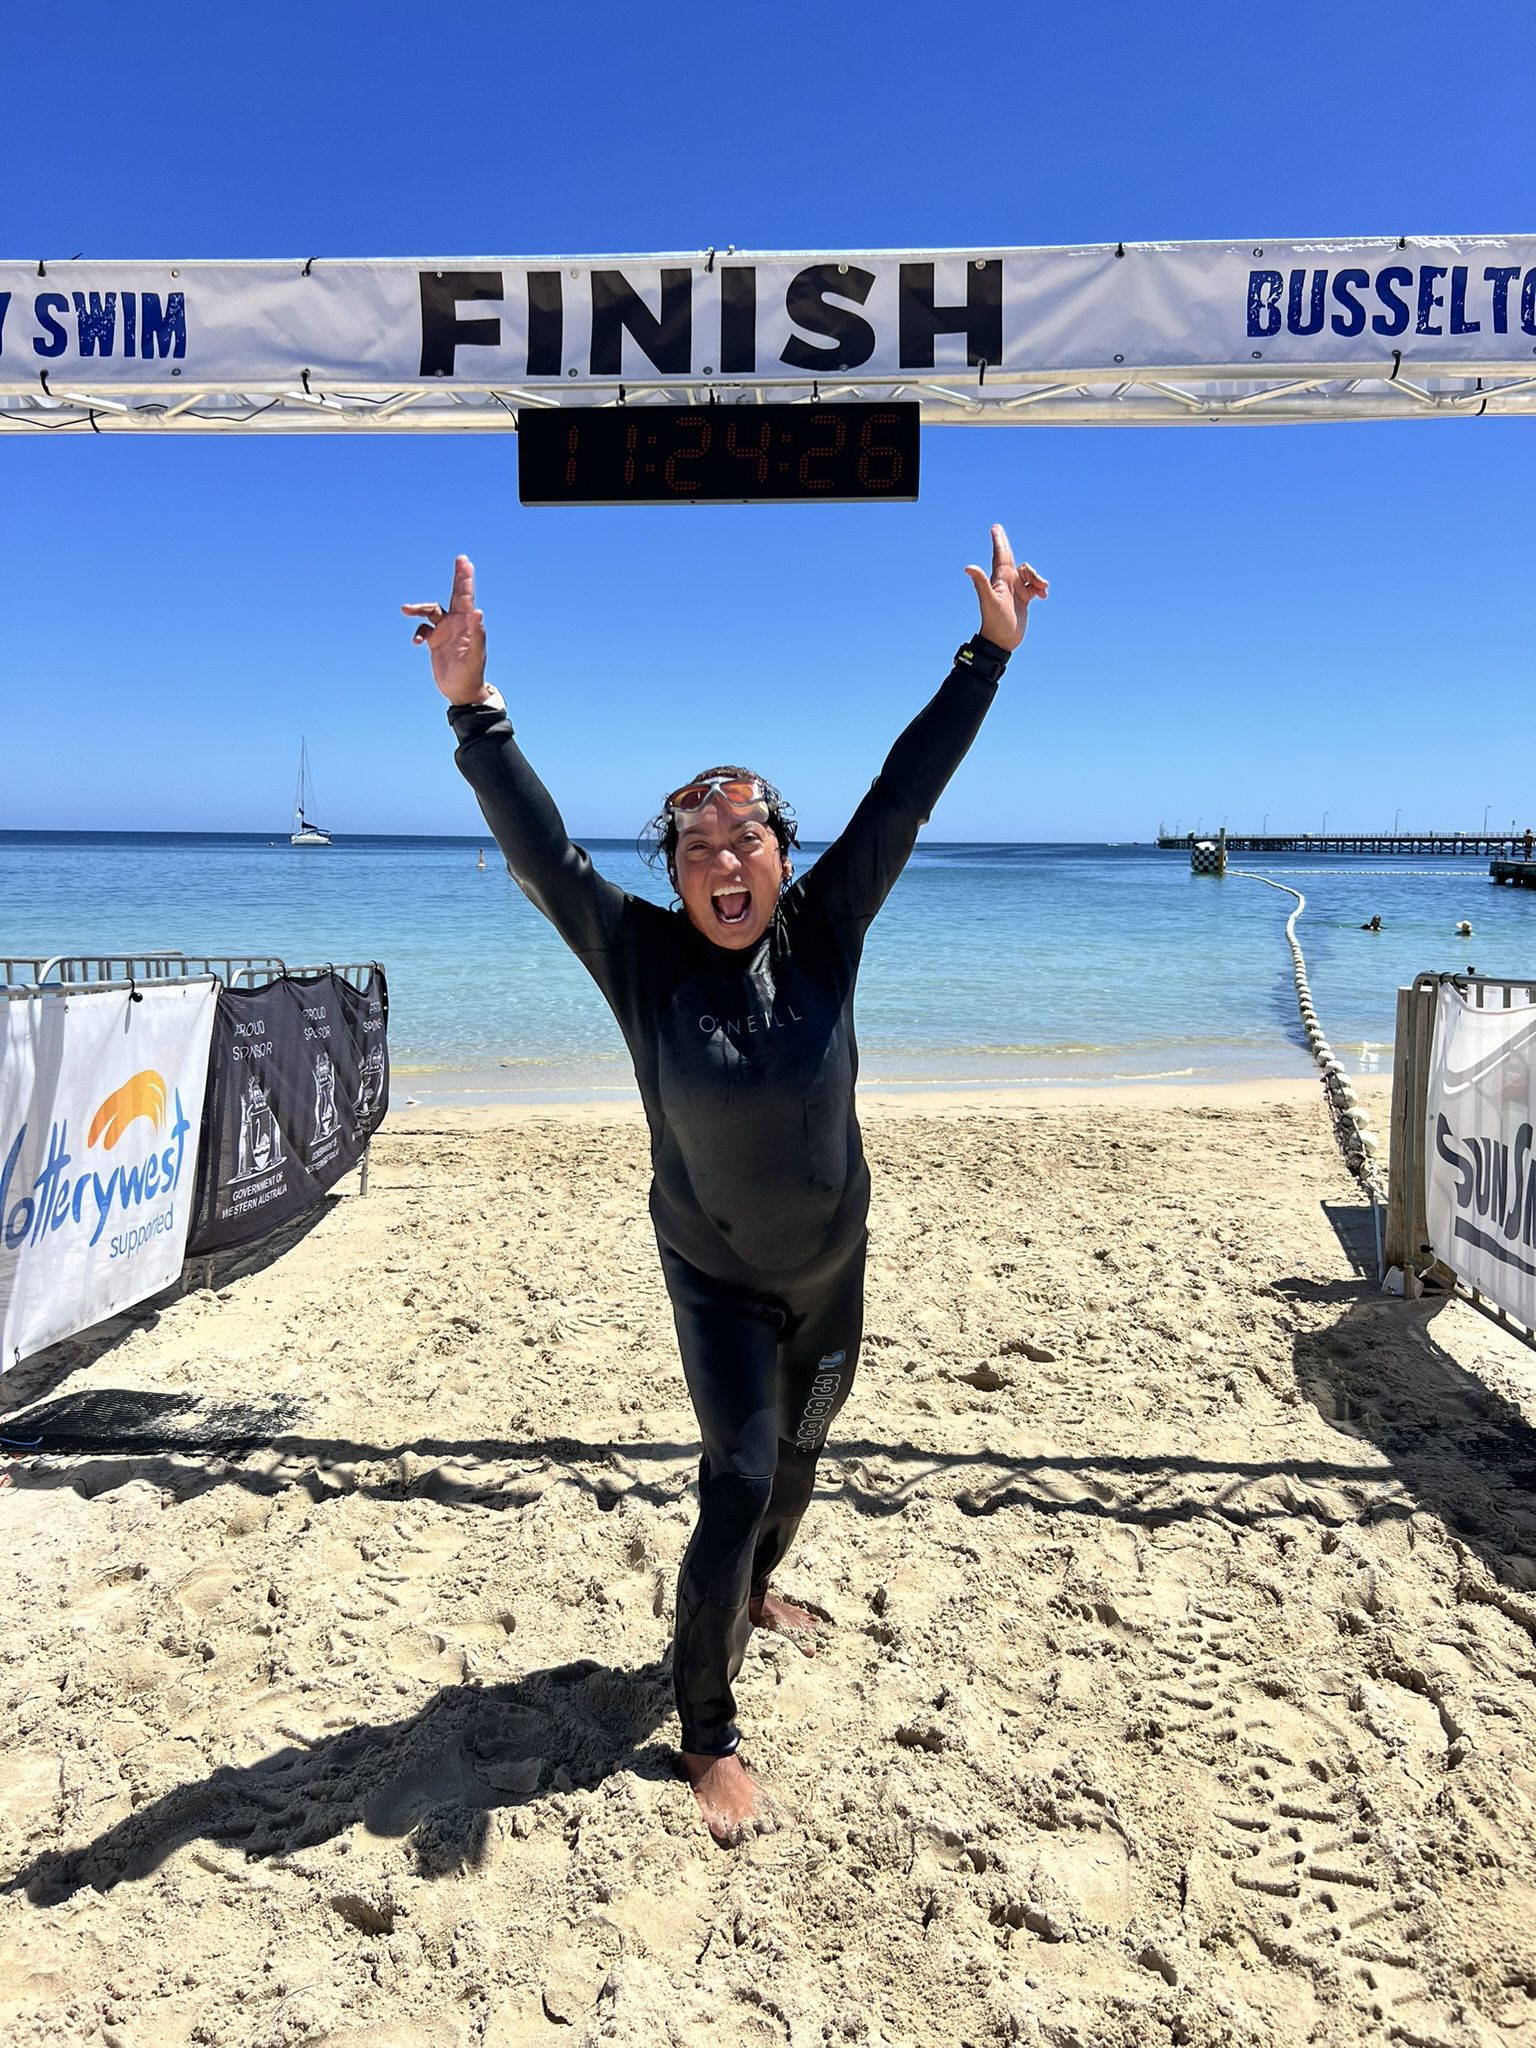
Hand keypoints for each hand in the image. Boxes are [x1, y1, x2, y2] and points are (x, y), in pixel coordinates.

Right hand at [401, 554, 492, 704]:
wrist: (461, 691)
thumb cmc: (471, 673)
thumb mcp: (475, 655)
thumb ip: (476, 633)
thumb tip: (478, 611)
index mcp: (467, 623)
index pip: (466, 596)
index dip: (465, 579)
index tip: (464, 561)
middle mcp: (457, 623)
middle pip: (455, 595)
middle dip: (458, 578)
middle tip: (460, 560)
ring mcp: (445, 631)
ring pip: (429, 612)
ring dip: (418, 609)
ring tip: (404, 609)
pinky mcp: (435, 642)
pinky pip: (423, 630)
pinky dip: (417, 633)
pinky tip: (416, 643)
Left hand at [963, 525, 1047, 650]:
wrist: (1002, 640)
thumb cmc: (995, 621)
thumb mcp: (989, 600)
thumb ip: (981, 582)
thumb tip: (967, 568)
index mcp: (999, 579)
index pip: (1000, 555)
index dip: (999, 541)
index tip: (995, 528)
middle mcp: (1007, 582)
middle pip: (1009, 558)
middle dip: (1004, 544)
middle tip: (998, 529)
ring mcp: (1015, 590)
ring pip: (1027, 573)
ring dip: (1037, 577)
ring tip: (1042, 589)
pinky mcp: (1023, 600)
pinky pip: (1034, 587)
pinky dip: (1040, 587)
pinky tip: (1043, 595)